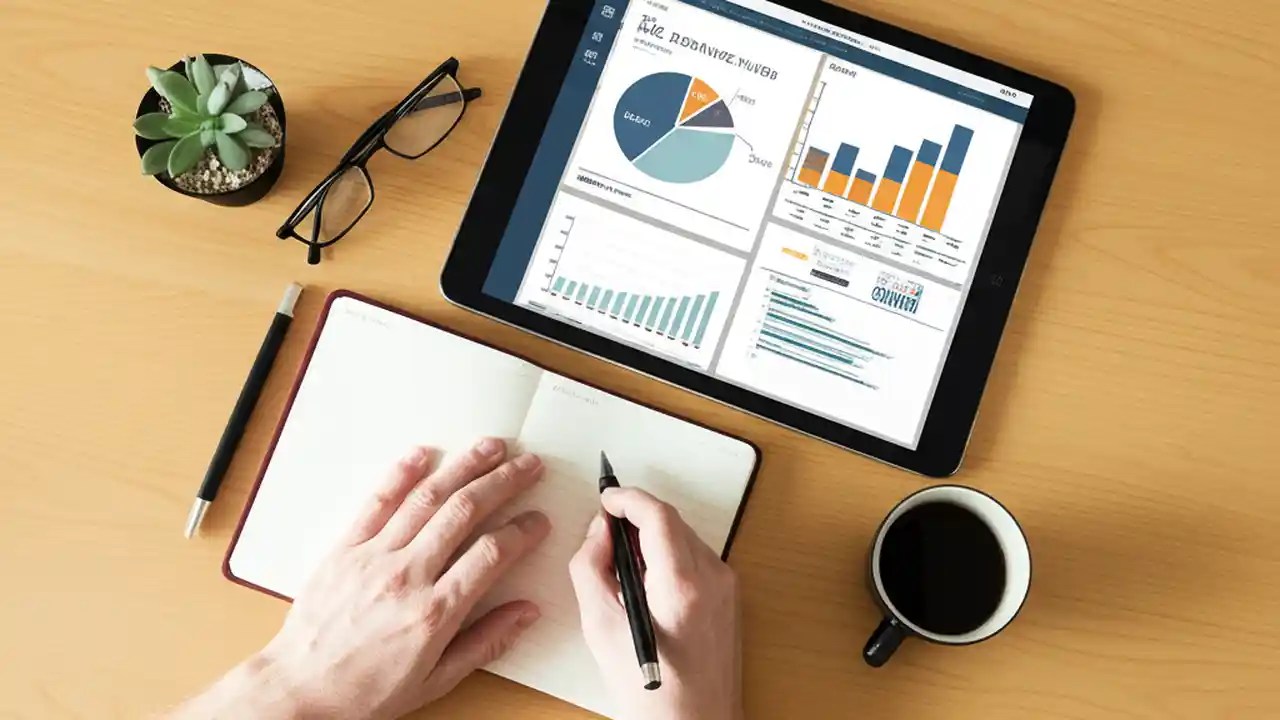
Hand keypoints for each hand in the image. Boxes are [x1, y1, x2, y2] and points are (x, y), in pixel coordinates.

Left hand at [169, 439, 550, 719]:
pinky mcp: (345, 549)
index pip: (491, 554)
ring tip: (490, 447)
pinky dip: (401, 473)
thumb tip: (527, 613)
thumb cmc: (366, 691)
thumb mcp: (437, 680)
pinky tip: (423, 454)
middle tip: (528, 465)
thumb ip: (486, 642)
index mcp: (434, 613)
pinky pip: (376, 502)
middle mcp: (406, 576)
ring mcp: (373, 557)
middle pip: (465, 512)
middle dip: (503, 482)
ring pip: (426, 498)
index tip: (538, 520)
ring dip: (463, 466)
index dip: (522, 531)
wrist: (301, 690)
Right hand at [570, 488, 743, 719]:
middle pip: (671, 522)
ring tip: (623, 571)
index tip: (605, 497)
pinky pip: (695, 559)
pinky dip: (668, 559)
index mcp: (683, 585)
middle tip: (604, 535)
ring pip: (683, 538)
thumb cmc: (652, 694)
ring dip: (651, 540)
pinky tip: (647, 588)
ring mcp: (727, 587)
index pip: (657, 515)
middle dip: (635, 519)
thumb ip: (591, 568)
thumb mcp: (600, 627)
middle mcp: (713, 579)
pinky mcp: (730, 597)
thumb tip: (597, 530)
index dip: (627, 498)